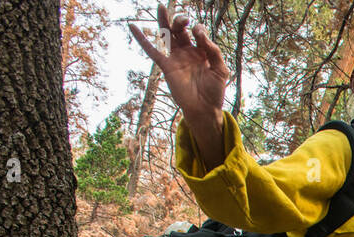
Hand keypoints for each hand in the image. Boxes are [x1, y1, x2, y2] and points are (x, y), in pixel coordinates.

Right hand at [129, 5, 228, 162]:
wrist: (205, 109)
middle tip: (184, 19)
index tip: (201, 36)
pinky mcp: (166, 66)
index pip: (198, 33)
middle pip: (180, 29)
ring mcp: (176, 58)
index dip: (199, 30)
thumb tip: (199, 32)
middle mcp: (187, 52)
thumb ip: (214, 51)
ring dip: (164, 21)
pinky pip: (152, 50)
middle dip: (181, 20)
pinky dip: (142, 39)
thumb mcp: (221, 70)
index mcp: (201, 51)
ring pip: (166, 35)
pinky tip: (133, 26)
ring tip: (161, 7)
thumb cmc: (215, 91)